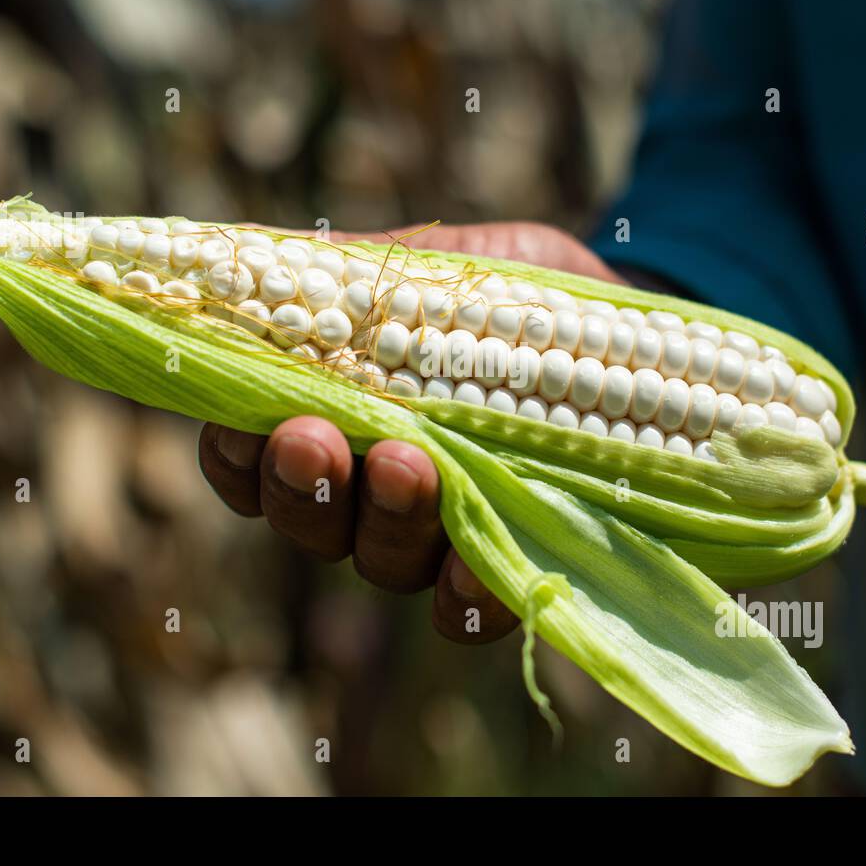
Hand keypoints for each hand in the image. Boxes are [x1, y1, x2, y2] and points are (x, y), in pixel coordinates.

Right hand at [198, 222, 619, 642]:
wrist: (629, 315)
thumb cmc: (516, 291)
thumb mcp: (443, 264)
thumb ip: (364, 272)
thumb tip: (267, 257)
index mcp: (339, 423)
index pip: (255, 461)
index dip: (236, 455)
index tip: (239, 424)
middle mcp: (375, 495)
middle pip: (311, 520)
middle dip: (307, 485)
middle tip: (316, 438)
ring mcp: (441, 538)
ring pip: (384, 561)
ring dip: (385, 521)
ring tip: (410, 463)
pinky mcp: (513, 563)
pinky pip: (470, 609)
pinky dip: (464, 593)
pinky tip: (468, 567)